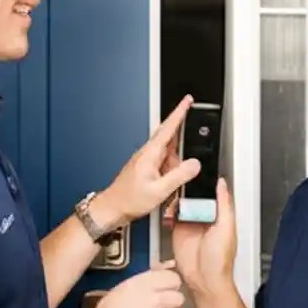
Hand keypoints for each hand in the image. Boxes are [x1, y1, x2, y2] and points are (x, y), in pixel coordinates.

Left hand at [91, 96, 201, 228]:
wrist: (112, 208)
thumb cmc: (129, 199)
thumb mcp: (159, 190)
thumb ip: (179, 176)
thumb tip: (195, 164)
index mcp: (150, 154)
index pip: (168, 128)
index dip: (179, 112)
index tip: (187, 100)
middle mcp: (148, 153)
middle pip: (170, 139)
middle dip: (181, 142)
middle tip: (185, 151)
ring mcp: (146, 160)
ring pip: (169, 155)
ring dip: (175, 166)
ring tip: (168, 185)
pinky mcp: (146, 168)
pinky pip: (164, 165)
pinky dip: (169, 172)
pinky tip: (166, 185)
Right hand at [167, 177, 236, 297]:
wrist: (203, 280)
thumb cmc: (219, 260)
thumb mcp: (226, 228)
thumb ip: (224, 205)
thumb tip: (223, 184)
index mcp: (218, 216)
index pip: (212, 195)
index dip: (206, 184)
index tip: (199, 170)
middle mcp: (204, 219)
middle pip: (195, 198)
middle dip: (189, 188)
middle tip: (182, 175)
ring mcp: (190, 225)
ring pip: (183, 205)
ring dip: (179, 197)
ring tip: (174, 186)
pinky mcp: (177, 231)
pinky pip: (172, 216)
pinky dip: (170, 209)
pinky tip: (169, 203)